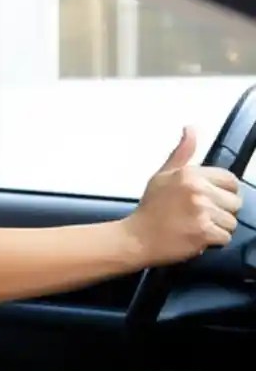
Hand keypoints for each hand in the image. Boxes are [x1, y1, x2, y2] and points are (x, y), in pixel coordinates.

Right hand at [124, 127, 242, 265]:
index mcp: (189, 173)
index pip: (230, 181)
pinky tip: (194, 237)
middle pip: (234, 202)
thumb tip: (191, 129)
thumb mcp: (162, 175)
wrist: (136, 239)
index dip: (222, 193)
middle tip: (196, 216)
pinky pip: (225, 237)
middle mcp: (196, 189)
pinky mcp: (203, 231)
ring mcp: (201, 211)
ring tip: (193, 226)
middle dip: (220, 212)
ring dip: (216, 228)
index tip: (208, 201)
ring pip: (231, 222)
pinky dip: (212, 241)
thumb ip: (182, 153)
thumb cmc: (150, 210)